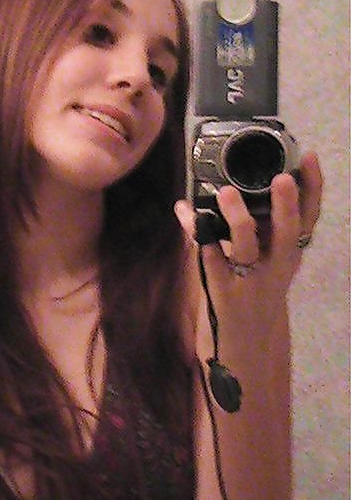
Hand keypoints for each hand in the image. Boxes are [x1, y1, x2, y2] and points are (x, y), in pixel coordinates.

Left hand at [174, 152, 322, 352]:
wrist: (247, 341)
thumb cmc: (257, 288)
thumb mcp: (271, 260)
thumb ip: (262, 226)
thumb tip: (241, 182)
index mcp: (290, 253)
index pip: (309, 218)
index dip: (313, 189)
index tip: (308, 158)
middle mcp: (276, 265)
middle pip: (288, 234)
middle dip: (285, 206)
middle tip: (280, 179)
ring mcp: (249, 280)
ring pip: (246, 247)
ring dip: (237, 219)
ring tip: (225, 193)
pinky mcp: (221, 291)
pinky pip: (208, 259)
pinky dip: (197, 235)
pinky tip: (186, 214)